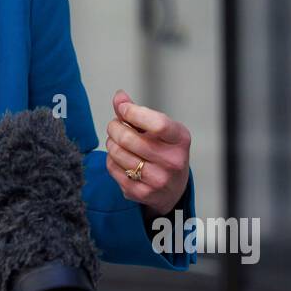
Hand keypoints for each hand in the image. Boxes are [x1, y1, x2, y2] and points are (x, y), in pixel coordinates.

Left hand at [104, 89, 191, 217]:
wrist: (173, 187)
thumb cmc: (166, 151)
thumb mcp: (160, 129)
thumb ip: (137, 111)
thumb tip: (119, 97)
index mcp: (180, 140)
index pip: (157, 124)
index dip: (133, 112)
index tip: (123, 109)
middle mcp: (173, 161)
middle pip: (129, 139)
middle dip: (114, 127)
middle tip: (114, 125)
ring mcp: (158, 179)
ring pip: (117, 153)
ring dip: (111, 142)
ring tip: (117, 141)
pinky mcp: (142, 193)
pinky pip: (113, 168)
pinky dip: (111, 159)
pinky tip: (119, 157)